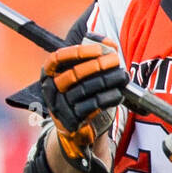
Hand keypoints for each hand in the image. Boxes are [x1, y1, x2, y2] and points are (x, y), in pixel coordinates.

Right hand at [41, 37, 128, 164]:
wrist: (77, 128)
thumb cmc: (81, 93)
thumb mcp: (81, 74)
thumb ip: (93, 55)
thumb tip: (108, 44)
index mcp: (49, 73)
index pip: (57, 58)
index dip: (78, 52)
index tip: (99, 49)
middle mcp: (51, 89)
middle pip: (73, 74)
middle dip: (97, 65)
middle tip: (116, 60)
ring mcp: (60, 106)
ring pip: (85, 89)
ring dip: (107, 81)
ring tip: (123, 76)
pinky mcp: (72, 120)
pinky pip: (92, 106)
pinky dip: (108, 98)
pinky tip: (119, 93)